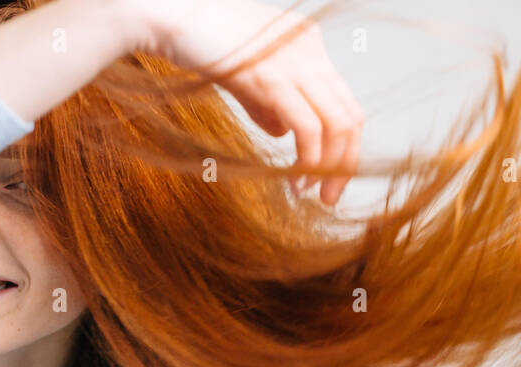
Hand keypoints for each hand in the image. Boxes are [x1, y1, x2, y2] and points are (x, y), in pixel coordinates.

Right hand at [132, 0, 362, 204]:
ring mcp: (295, 62)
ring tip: (308, 192)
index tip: (327, 176)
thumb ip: (267, 102)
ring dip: (329, 168)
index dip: (343, 145)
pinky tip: (293, 181)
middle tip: (328, 195)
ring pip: (337, 125)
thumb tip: (283, 132)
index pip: (344, 101)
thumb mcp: (244, 75)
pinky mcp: (273, 79)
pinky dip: (308, 162)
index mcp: (308, 43)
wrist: (170, 17)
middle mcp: (310, 49)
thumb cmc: (199, 43)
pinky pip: (308, 129)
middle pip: (351, 115)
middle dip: (345, 163)